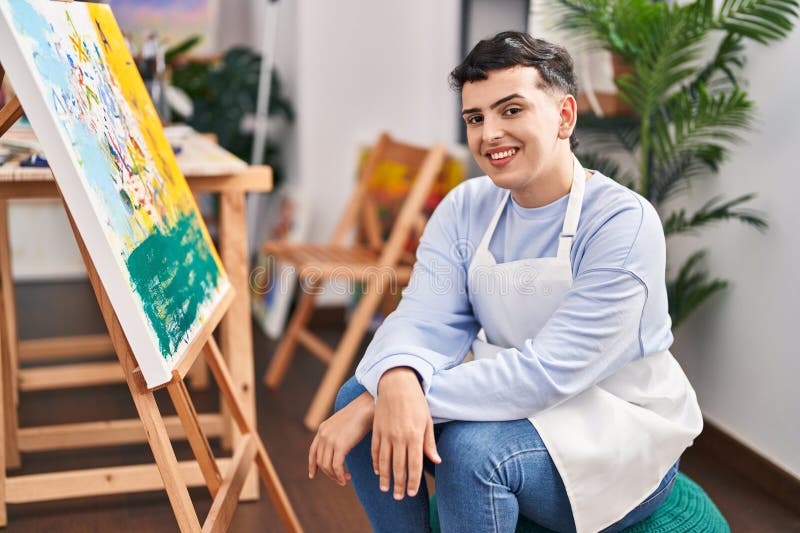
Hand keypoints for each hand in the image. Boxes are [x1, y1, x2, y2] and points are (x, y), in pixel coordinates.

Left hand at [309, 391, 373, 485]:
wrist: (366, 408)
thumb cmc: (360, 415)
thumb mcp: (343, 424)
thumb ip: (337, 434)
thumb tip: (339, 447)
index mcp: (322, 429)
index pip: (313, 451)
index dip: (312, 465)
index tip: (313, 475)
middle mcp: (323, 435)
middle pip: (320, 461)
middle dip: (329, 474)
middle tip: (340, 479)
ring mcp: (330, 440)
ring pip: (327, 466)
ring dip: (335, 476)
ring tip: (344, 480)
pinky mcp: (340, 445)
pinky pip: (336, 467)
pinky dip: (340, 476)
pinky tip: (347, 478)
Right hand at [372, 367, 440, 500]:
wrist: (396, 383)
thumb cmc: (416, 402)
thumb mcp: (427, 421)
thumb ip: (429, 443)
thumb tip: (436, 461)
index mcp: (414, 436)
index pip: (414, 465)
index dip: (412, 482)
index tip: (410, 493)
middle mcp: (399, 437)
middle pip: (398, 467)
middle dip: (398, 485)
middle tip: (398, 498)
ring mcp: (386, 434)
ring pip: (384, 461)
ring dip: (385, 477)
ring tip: (385, 489)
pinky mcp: (376, 429)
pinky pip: (375, 451)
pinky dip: (376, 463)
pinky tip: (378, 471)